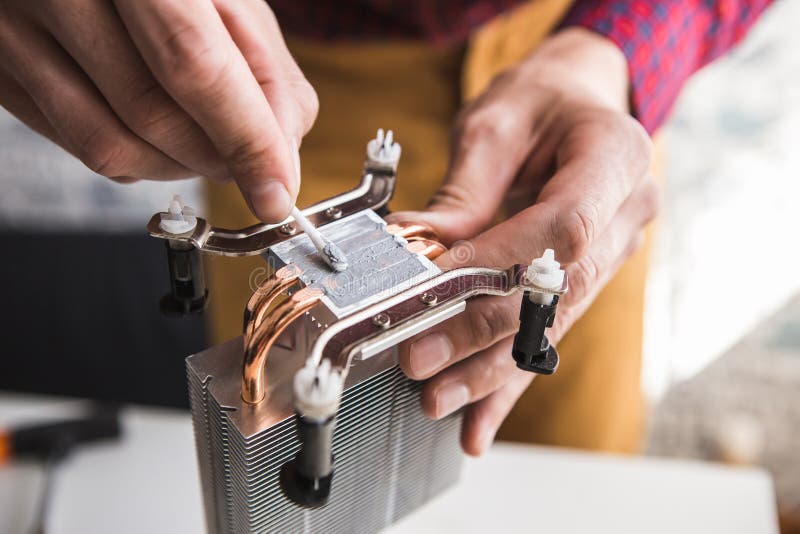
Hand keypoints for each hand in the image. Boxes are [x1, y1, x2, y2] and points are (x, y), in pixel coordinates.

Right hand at [0, 0, 316, 221]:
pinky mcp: (0, 72)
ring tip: (206, 144)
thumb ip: (266, 71)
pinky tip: (158, 134)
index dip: (244, 140)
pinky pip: (77, 146)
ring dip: (177, 168)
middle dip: (217, 159)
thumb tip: (280, 158)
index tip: (276, 194)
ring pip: (109, 147)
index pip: (193, 65)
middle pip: (152, 116)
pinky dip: (135, 159)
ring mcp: (14, 31)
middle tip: (249, 163)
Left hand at [392, 28, 657, 455]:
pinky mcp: (584, 281)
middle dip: (484, 331)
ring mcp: (613, 254)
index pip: (563, 227)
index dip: (500, 265)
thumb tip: (418, 249)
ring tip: (439, 399)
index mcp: (615, 158)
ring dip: (490, 369)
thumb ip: (465, 191)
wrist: (579, 103)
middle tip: (422, 361)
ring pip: (551, 326)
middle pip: (557, 290)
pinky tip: (479, 423)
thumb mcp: (496, 124)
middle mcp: (627, 214)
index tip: (435, 289)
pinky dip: (508, 380)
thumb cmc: (540, 101)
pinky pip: (547, 335)